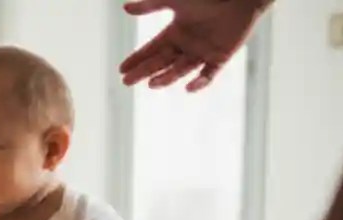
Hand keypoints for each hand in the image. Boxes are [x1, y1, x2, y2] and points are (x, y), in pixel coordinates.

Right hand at [119, 0, 270, 91]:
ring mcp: (203, 52)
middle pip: (161, 62)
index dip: (137, 59)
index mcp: (176, 31)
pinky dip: (200, 83)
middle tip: (126, 81)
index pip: (151, 49)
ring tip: (151, 84)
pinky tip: (188, 88)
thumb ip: (150, 5)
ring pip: (180, 70)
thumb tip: (125, 8)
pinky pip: (209, 74)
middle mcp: (187, 44)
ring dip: (166, 77)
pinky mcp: (221, 57)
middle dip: (143, 71)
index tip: (121, 69)